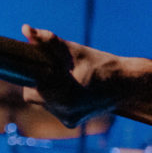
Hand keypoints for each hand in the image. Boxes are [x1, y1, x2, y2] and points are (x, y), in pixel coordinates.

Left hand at [21, 25, 151, 127]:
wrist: (126, 84)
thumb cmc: (100, 63)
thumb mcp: (73, 50)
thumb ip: (47, 41)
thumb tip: (25, 29)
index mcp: (62, 93)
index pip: (30, 85)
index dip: (33, 74)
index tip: (40, 65)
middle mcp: (63, 110)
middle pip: (34, 96)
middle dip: (40, 82)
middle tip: (53, 70)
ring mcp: (68, 119)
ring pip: (44, 102)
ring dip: (49, 91)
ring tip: (65, 79)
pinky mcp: (72, 123)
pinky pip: (56, 109)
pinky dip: (59, 99)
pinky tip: (72, 90)